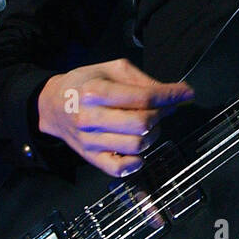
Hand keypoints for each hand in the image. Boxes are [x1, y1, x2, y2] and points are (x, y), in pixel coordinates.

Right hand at [36, 58, 194, 176]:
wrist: (52, 105)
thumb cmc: (85, 83)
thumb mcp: (111, 69)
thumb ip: (142, 80)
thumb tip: (175, 92)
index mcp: (95, 92)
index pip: (143, 97)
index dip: (171, 95)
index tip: (186, 92)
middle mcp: (91, 118)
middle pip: (142, 123)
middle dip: (162, 114)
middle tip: (166, 107)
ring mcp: (90, 141)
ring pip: (137, 145)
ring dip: (153, 134)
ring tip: (150, 124)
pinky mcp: (91, 158)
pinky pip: (120, 169)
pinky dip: (136, 162)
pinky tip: (139, 151)